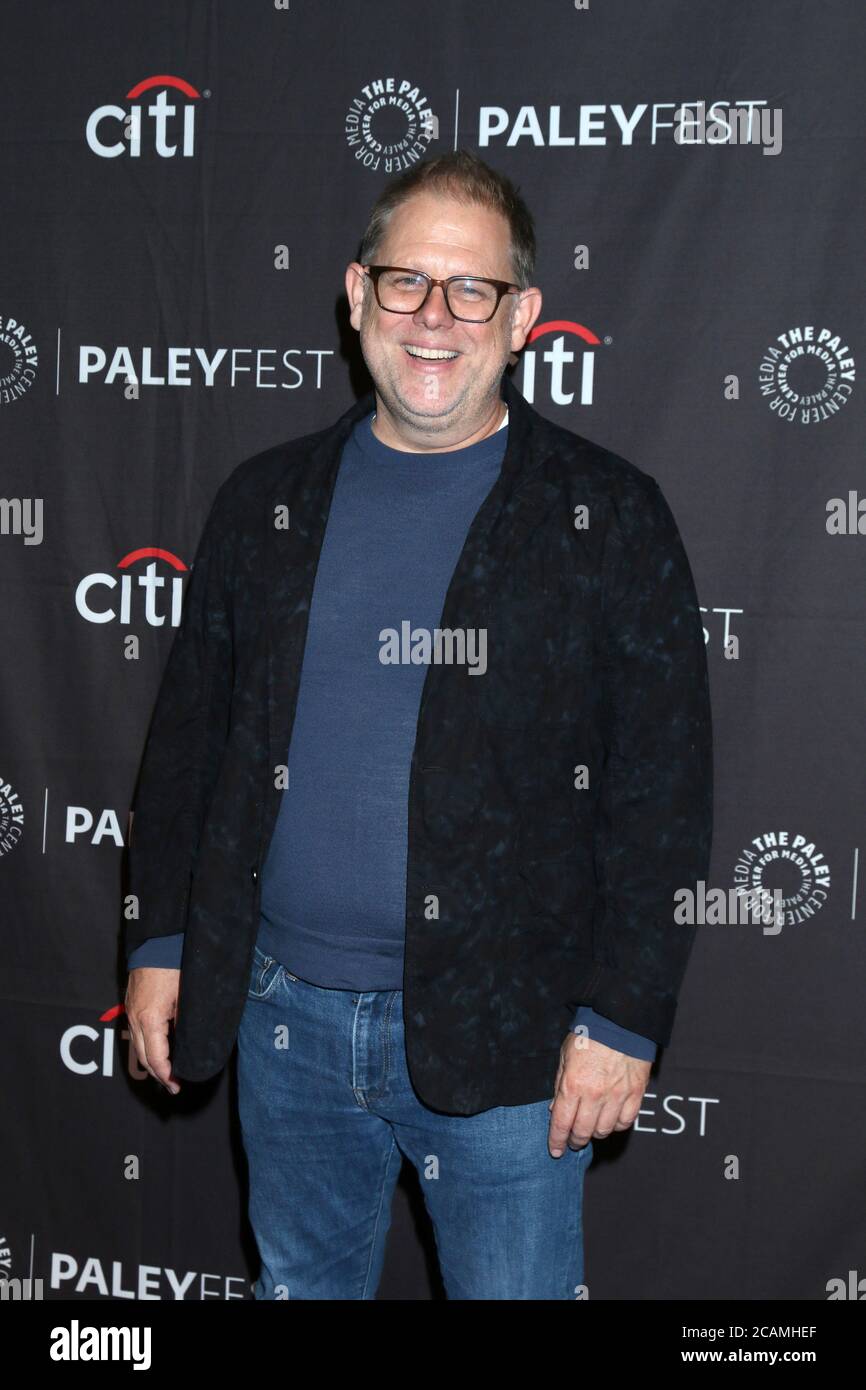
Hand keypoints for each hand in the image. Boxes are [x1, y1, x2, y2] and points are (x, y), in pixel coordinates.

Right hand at [125, 967, 182, 1094]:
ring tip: (167, 1072)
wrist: (157, 941)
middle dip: (158, 1074)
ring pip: (138, 1046)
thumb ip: (187, 1023)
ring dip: (151, 1062)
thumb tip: (190, 1045)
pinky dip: (147, 1046)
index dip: (166, 1075)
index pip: (156, 1058)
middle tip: (173, 1085)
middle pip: (143, 1057)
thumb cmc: (174, 964)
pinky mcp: (131, 1004)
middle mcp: (135, 1018)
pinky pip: (137, 1033)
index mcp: (149, 1018)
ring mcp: (130, 1011)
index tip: (177, 1085)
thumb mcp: (187, 996)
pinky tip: (159, 1049)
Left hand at [547, 1031, 650, 1156]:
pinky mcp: (635, 1094)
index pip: (561, 1124)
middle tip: (572, 1140)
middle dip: (574, 1140)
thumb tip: (555, 1110)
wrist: (620, 1022)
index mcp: (573, 1085)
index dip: (556, 1141)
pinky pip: (625, 1122)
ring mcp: (617, 1096)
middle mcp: (594, 1095)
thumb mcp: (565, 1056)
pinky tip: (610, 1119)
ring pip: (604, 1131)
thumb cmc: (589, 1036)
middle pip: (583, 1132)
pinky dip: (616, 1125)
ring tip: (591, 1126)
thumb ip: (559, 1085)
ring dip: (594, 1133)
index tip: (555, 1151)